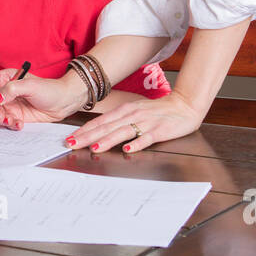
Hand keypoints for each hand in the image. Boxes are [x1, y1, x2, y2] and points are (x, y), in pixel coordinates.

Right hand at [0, 69, 84, 123]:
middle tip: (2, 116)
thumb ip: (11, 90)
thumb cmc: (50, 89)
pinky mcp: (14, 115)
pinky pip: (4, 122)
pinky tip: (19, 124)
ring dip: (1, 120)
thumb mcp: (30, 86)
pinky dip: (9, 125)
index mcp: (5, 78)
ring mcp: (9, 104)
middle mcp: (4, 91)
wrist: (64, 103)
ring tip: (13, 121)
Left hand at [64, 91, 204, 155]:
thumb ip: (119, 121)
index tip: (71, 138)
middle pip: (107, 127)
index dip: (85, 130)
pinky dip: (137, 143)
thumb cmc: (158, 111)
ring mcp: (146, 122)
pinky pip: (146, 137)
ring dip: (108, 140)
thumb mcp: (135, 111)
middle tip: (73, 144)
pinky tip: (128, 149)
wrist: (185, 105)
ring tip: (95, 147)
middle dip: (88, 136)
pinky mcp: (159, 130)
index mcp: (125, 110)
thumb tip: (100, 132)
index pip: (101, 121)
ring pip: (123, 131)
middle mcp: (133, 115)